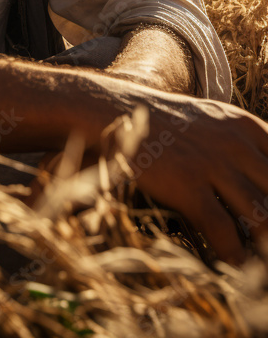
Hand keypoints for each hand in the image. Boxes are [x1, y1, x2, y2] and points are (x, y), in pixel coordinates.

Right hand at [118, 91, 267, 264]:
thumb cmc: (171, 121)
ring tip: (261, 261)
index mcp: (246, 127)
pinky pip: (224, 230)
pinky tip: (237, 262)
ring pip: (261, 216)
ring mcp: (212, 165)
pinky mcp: (187, 186)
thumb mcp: (216, 120)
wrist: (121, 112)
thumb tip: (263, 176)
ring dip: (264, 244)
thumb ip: (245, 144)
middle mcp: (235, 144)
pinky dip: (235, 253)